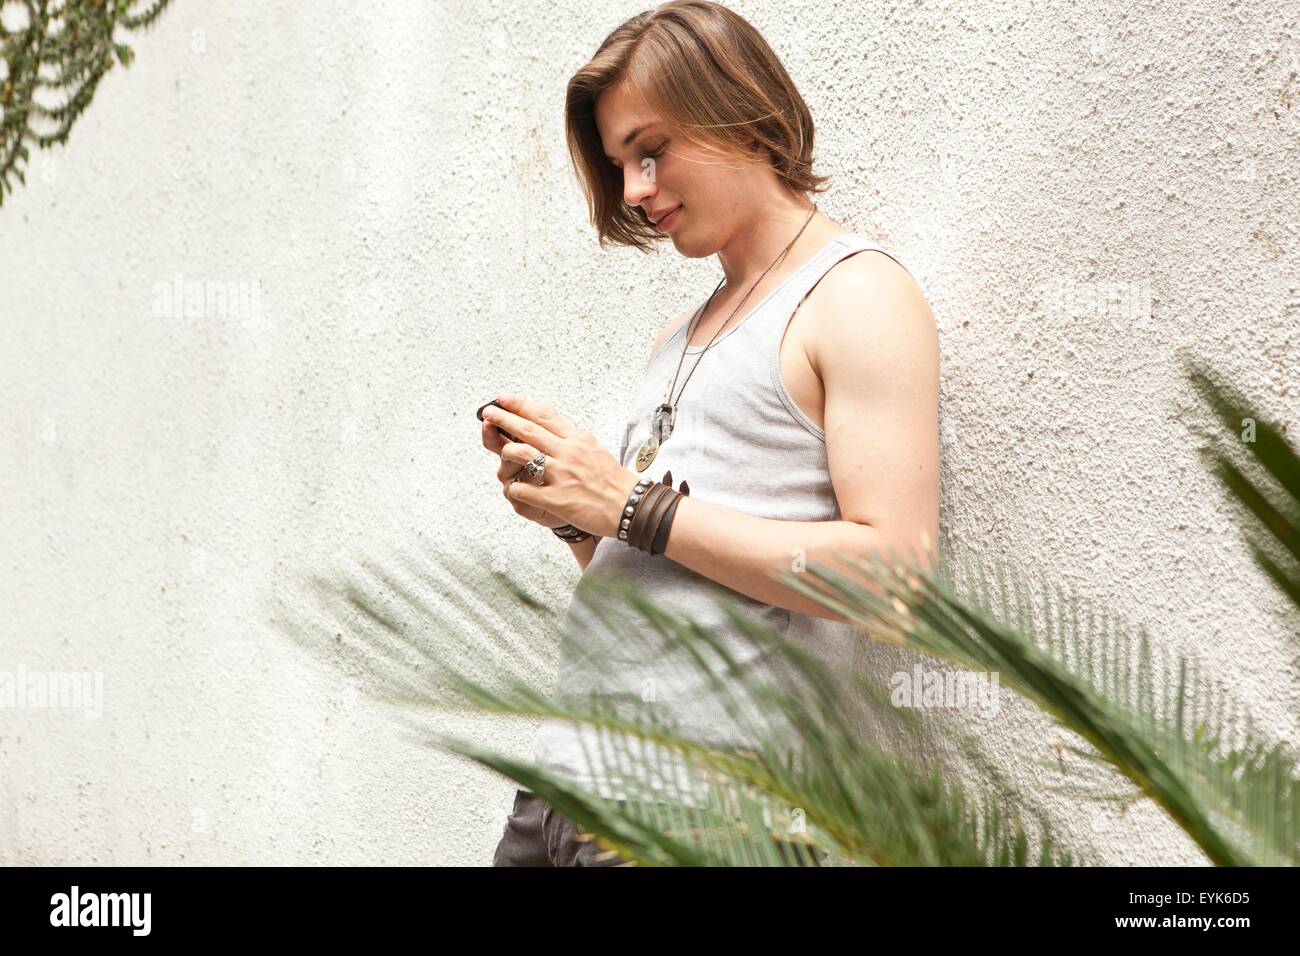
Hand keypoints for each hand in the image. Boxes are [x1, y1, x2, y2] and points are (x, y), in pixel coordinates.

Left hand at [481, 393, 639, 538]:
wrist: (628, 505)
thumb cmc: (609, 477)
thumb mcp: (591, 446)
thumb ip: (568, 433)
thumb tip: (546, 418)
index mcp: (576, 439)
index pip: (543, 416)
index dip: (520, 405)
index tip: (503, 398)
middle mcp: (568, 453)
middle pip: (529, 430)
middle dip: (504, 419)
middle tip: (487, 412)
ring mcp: (561, 476)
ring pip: (523, 455)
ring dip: (507, 451)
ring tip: (502, 451)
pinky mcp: (558, 499)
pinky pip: (525, 489)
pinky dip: (515, 486)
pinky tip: (514, 486)